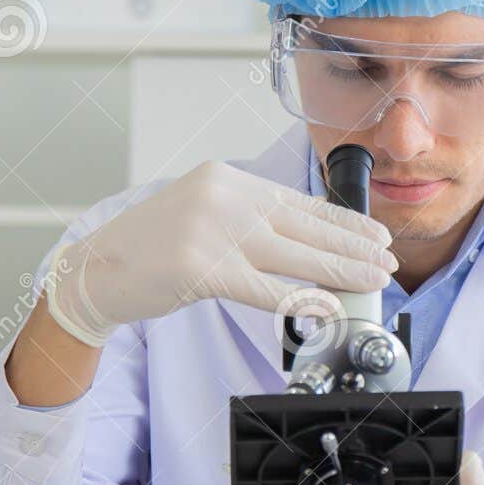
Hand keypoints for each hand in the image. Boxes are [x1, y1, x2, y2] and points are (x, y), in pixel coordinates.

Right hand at [46, 160, 397, 345]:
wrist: (95, 271)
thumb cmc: (150, 250)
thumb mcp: (202, 215)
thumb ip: (248, 220)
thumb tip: (307, 241)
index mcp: (227, 179)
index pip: (300, 201)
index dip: (345, 221)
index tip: (376, 234)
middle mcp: (223, 197)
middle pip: (306, 226)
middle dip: (354, 247)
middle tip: (389, 260)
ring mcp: (212, 231)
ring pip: (296, 255)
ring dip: (342, 271)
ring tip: (374, 281)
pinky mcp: (202, 268)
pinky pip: (266, 288)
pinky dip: (303, 299)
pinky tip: (329, 305)